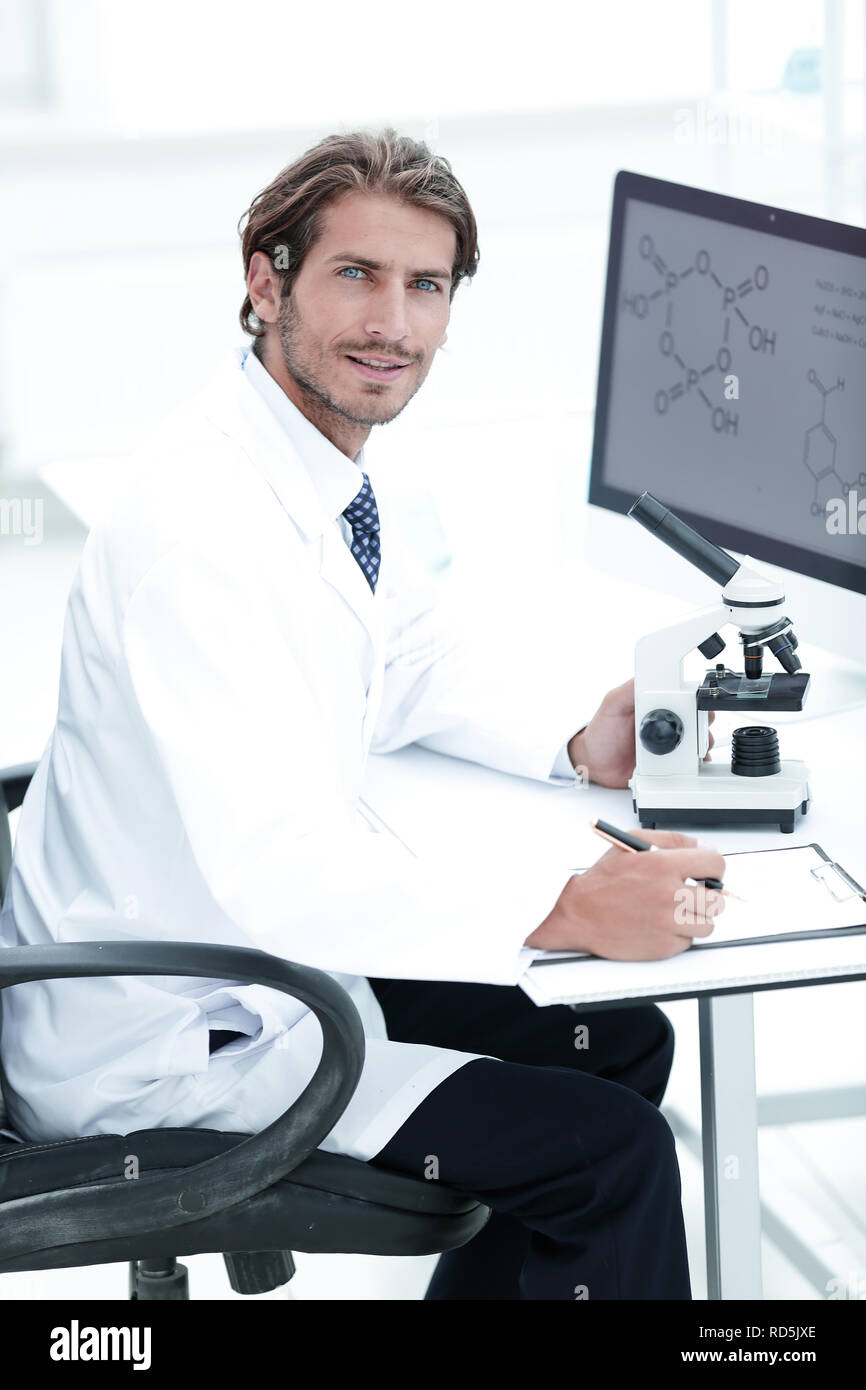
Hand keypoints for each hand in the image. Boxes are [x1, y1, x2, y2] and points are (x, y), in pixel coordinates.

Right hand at [525, 830, 726, 959]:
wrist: (577, 915)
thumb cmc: (602, 882)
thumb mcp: (632, 843)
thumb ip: (671, 840)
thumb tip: (700, 848)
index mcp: (662, 865)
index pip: (714, 864)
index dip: (714, 868)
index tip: (708, 873)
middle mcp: (668, 895)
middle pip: (716, 899)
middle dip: (706, 896)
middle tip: (691, 895)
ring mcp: (667, 924)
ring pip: (707, 924)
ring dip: (695, 918)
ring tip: (673, 911)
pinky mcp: (664, 947)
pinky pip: (688, 941)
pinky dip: (678, 935)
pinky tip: (659, 925)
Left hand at [567, 680, 715, 787]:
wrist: (595, 762)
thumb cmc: (602, 731)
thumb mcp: (612, 704)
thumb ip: (629, 690)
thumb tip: (649, 676)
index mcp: (658, 702)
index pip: (687, 695)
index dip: (696, 699)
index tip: (695, 706)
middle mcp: (669, 720)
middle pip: (700, 718)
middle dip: (703, 723)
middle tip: (695, 730)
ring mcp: (673, 743)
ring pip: (700, 741)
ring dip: (702, 744)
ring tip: (694, 749)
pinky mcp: (672, 763)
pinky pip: (691, 763)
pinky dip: (696, 764)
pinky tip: (694, 763)